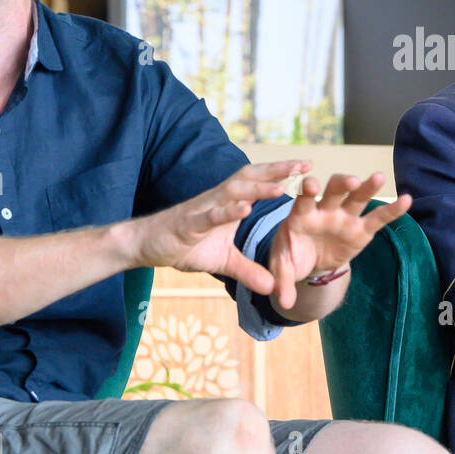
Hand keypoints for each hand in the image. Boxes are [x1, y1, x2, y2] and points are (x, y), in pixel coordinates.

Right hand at [127, 160, 307, 292]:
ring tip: (281, 188)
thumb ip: (249, 271)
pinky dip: (226, 212)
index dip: (281, 173)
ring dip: (257, 189)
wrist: (146, 245)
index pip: (258, 182)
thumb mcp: (224, 262)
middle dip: (277, 170)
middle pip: (251, 177)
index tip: (307, 166)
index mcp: (229, 203)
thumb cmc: (185, 245)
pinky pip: (210, 216)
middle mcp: (218, 199)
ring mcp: (203, 209)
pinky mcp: (188, 224)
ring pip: (233, 193)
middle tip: (305, 165)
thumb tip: (273, 288)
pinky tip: (244, 209)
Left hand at [269, 172, 411, 309]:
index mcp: (301, 215)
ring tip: (378, 177)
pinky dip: (392, 210)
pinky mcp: (361, 229)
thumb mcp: (282, 269)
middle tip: (350, 182)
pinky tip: (407, 200)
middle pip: (334, 190)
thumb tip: (285, 303)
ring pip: (356, 198)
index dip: (308, 190)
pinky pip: (378, 218)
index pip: (304, 198)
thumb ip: (281, 281)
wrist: (308, 262)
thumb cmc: (292, 257)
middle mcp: (324, 210)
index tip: (312, 185)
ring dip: (366, 187)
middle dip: (342, 184)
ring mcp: (344, 217)